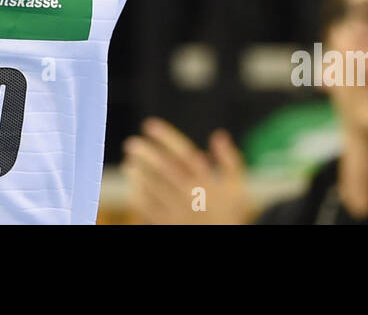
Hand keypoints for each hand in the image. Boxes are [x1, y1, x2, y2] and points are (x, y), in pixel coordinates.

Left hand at [121, 118, 251, 224]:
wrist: (222, 241)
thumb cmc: (229, 214)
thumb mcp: (237, 188)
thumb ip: (230, 160)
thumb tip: (219, 135)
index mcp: (208, 182)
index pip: (184, 153)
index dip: (166, 137)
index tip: (149, 125)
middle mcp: (192, 195)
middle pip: (165, 169)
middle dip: (146, 154)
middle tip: (131, 144)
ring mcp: (179, 212)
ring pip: (154, 188)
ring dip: (139, 173)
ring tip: (129, 161)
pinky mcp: (168, 225)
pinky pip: (148, 209)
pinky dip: (138, 195)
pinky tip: (133, 184)